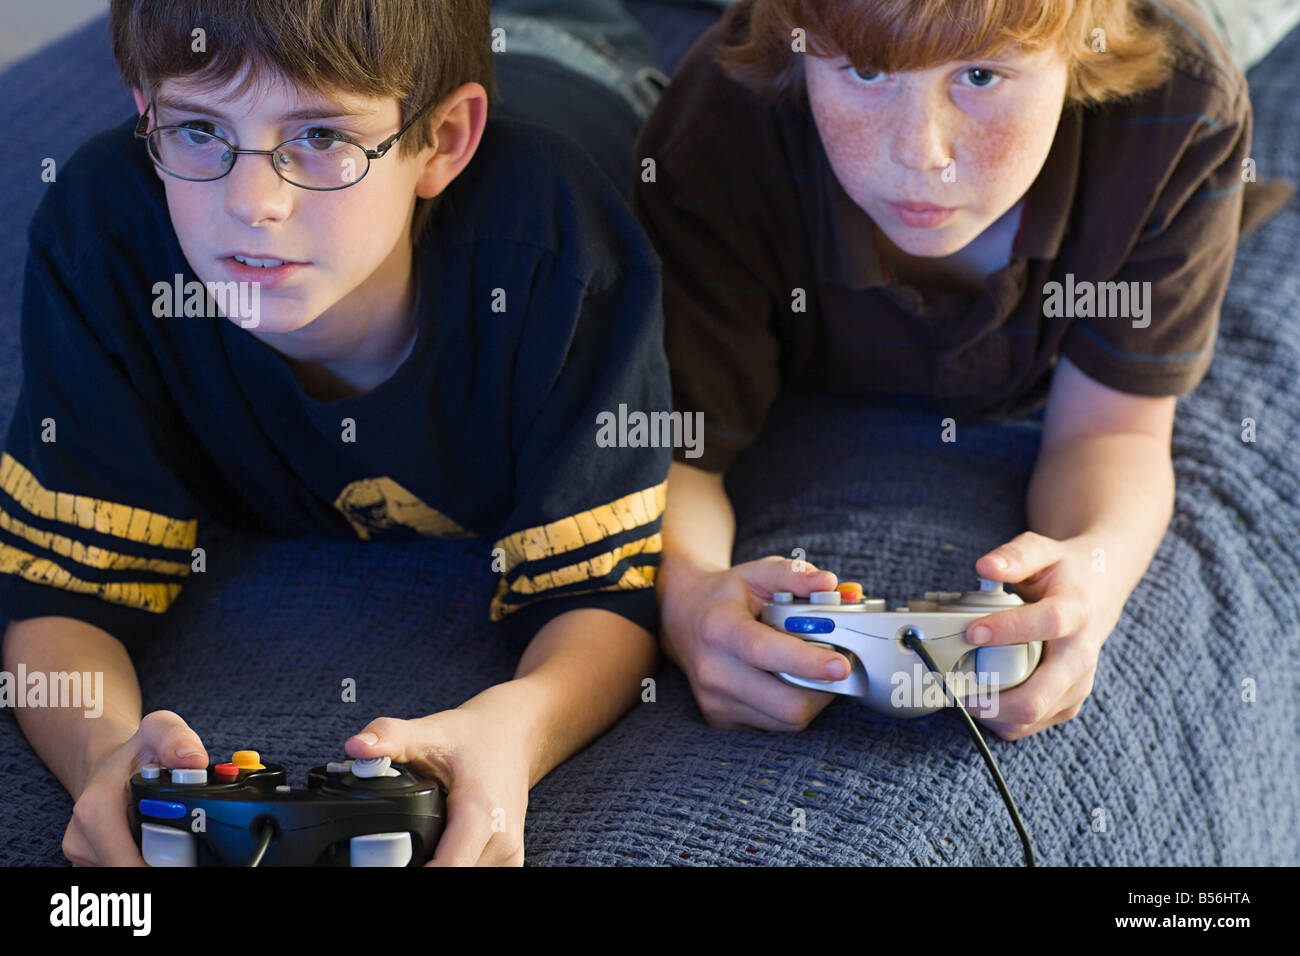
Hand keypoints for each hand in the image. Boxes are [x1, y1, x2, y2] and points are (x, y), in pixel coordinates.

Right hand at [63, 710, 207, 865]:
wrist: (111, 763)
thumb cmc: (138, 750)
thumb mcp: (159, 729)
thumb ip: (177, 739)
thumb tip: (195, 761)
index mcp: (95, 810)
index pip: (127, 863)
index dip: (162, 863)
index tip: (188, 853)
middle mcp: (82, 837)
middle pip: (130, 870)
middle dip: (164, 860)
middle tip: (189, 843)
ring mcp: (83, 854)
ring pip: (126, 872)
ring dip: (154, 860)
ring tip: (172, 835)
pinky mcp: (88, 862)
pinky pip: (122, 869)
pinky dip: (143, 860)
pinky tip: (155, 842)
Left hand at [345, 708, 528, 865]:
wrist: (512, 738)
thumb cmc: (473, 737)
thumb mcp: (429, 731)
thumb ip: (390, 737)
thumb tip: (356, 746)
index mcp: (483, 812)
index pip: (449, 868)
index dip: (412, 869)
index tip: (385, 859)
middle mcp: (502, 840)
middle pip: (450, 874)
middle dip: (414, 866)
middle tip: (390, 851)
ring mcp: (509, 856)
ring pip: (462, 878)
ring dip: (435, 868)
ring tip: (415, 848)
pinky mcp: (509, 863)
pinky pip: (472, 875)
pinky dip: (451, 866)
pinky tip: (439, 852)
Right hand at [659, 555, 852, 730]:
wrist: (682, 618)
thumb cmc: (726, 596)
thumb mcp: (757, 573)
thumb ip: (794, 574)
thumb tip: (829, 583)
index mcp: (719, 628)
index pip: (765, 652)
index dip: (807, 661)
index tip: (841, 664)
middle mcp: (712, 670)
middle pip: (785, 702)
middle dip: (823, 689)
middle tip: (838, 667)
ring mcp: (714, 701)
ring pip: (786, 719)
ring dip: (811, 699)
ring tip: (812, 671)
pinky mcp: (720, 720)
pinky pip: (774, 726)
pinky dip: (791, 708)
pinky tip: (787, 682)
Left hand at [961, 532, 1124, 739]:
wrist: (1096, 594)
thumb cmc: (1061, 574)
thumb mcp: (1042, 552)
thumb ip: (1015, 556)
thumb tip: (984, 565)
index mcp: (1076, 612)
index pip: (1047, 624)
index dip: (1009, 630)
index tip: (972, 632)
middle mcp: (1081, 655)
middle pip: (1039, 696)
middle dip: (992, 699)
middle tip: (954, 687)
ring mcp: (1077, 685)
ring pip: (1031, 717)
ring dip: (990, 712)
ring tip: (960, 691)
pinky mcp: (1068, 704)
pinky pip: (1029, 725)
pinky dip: (999, 719)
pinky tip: (980, 698)